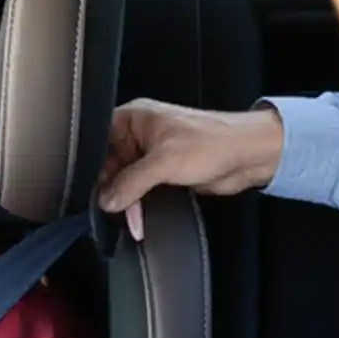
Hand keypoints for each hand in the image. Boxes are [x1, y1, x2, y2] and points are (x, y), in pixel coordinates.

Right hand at [97, 98, 284, 216]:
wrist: (248, 155)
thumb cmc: (212, 142)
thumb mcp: (164, 162)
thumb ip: (131, 182)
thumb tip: (107, 199)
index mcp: (135, 118)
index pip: (99, 140)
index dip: (93, 165)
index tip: (91, 189)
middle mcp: (141, 134)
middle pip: (110, 164)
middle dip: (111, 189)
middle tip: (111, 210)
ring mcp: (153, 154)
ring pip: (126, 180)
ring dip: (127, 200)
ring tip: (129, 219)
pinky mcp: (165, 173)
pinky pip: (143, 190)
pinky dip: (139, 204)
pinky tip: (137, 219)